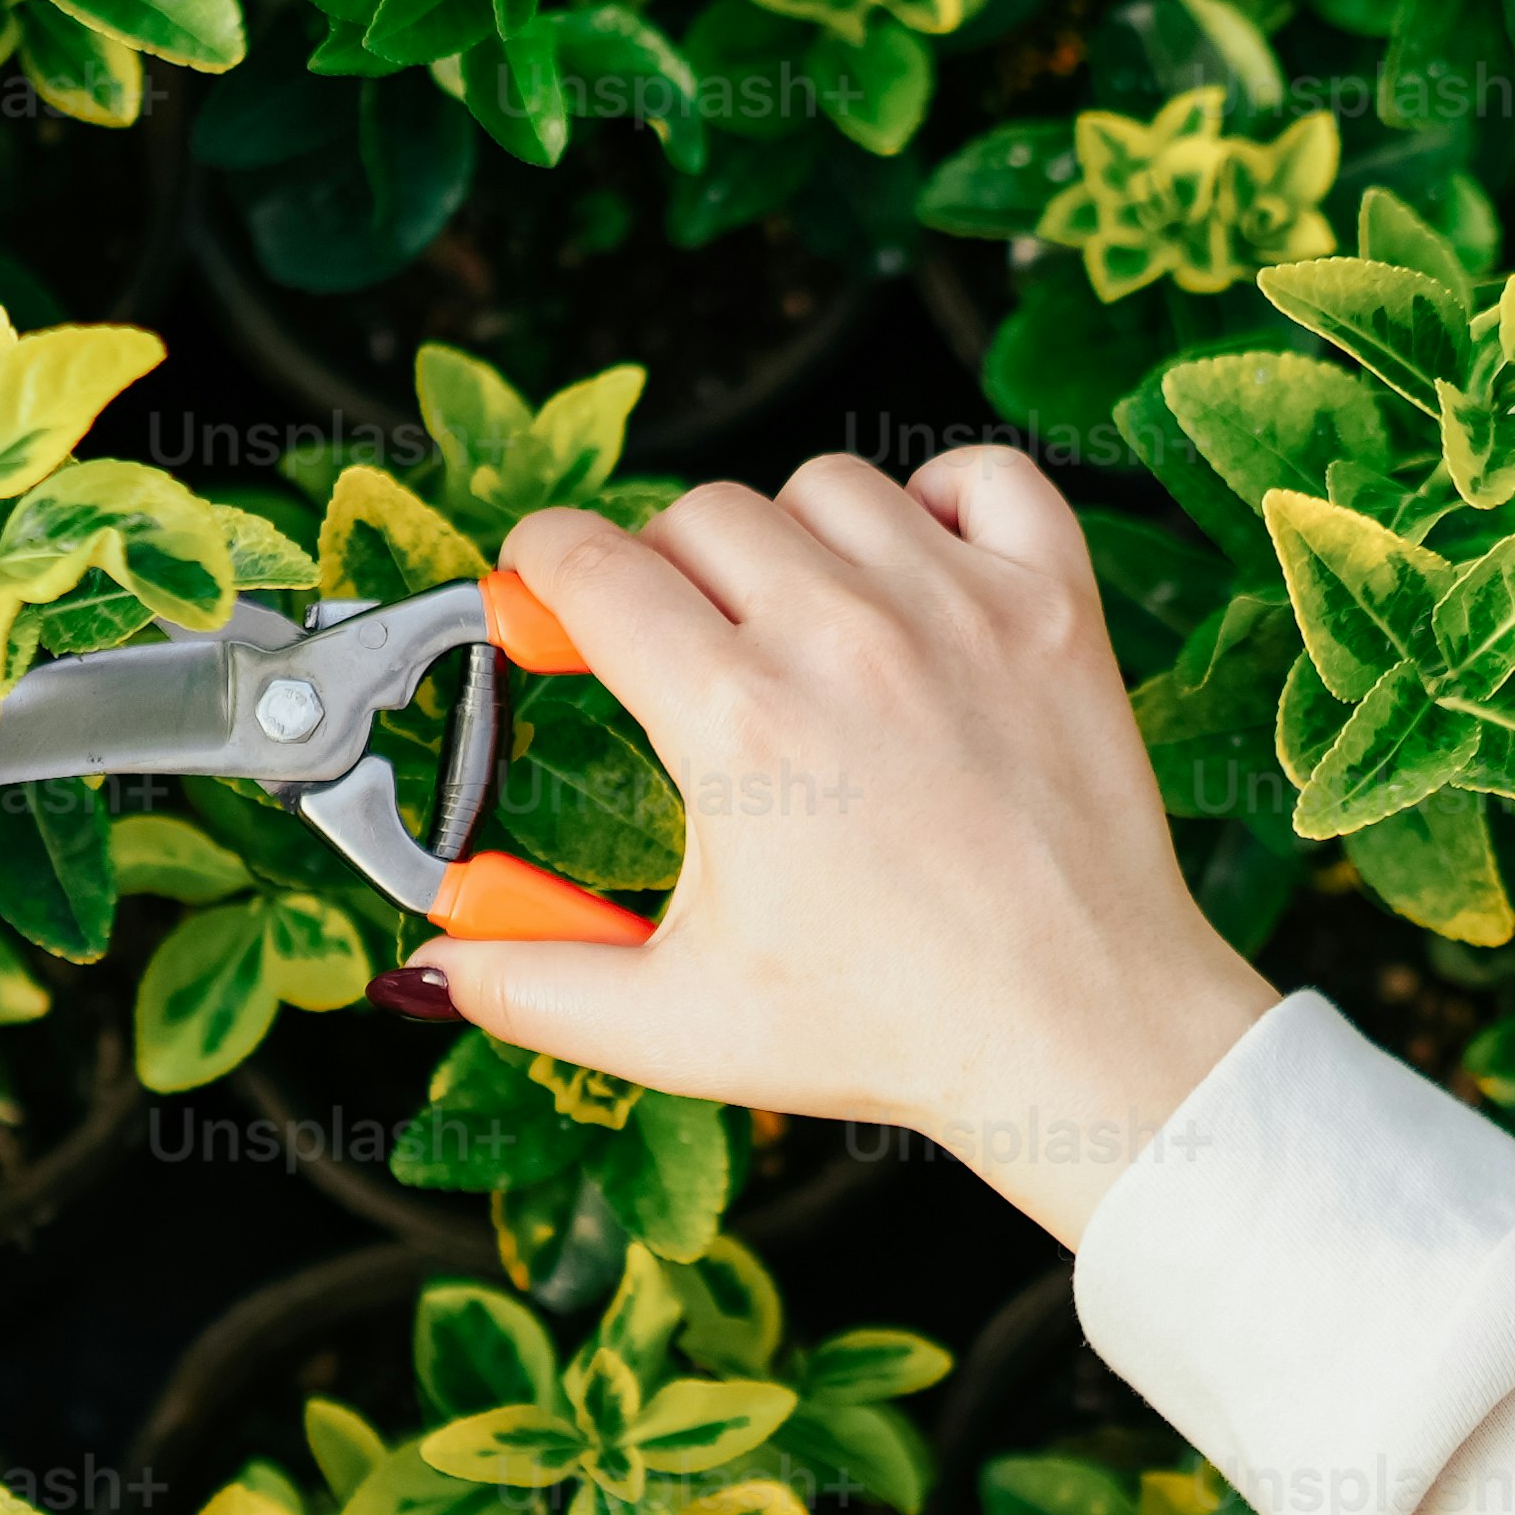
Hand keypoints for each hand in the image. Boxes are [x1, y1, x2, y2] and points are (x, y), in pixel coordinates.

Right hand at [421, 447, 1269, 1248]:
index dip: (539, 572)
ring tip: (798, 629)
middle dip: (661, 571)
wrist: (1078, 1037)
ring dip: (792, 541)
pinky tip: (915, 580)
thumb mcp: (678, 1027)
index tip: (542, 608)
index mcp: (738, 721)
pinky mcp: (1054, 607)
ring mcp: (960, 609)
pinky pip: (982, 476)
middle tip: (676, 652)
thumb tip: (436, 960)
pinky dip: (940, 504)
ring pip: (826, 489)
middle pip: (699, 515)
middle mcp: (845, 638)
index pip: (588, 561)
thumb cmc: (892, 1032)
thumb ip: (531, 986)